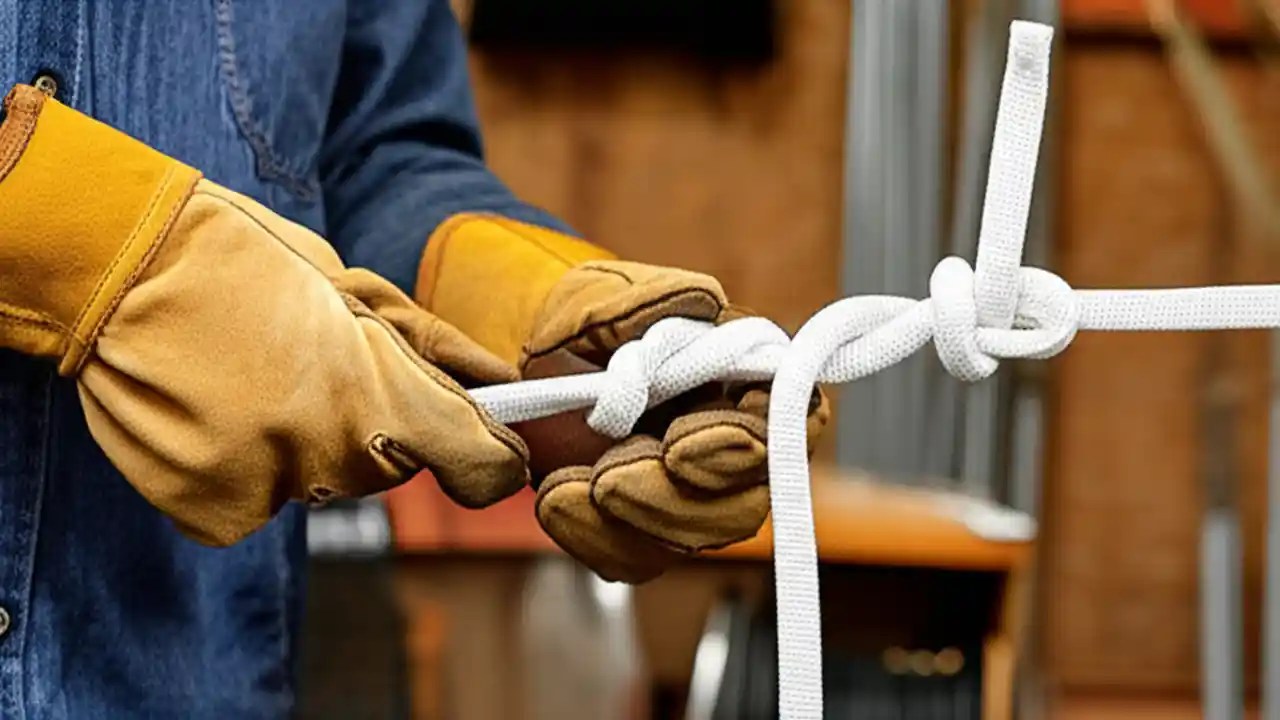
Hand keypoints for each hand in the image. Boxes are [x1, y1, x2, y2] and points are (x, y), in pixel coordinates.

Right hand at [0, 86, 528, 544]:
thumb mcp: (361, 289)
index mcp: (384, 395)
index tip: (483, 438)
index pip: (484, 470)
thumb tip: (503, 387)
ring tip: (257, 378)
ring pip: (327, 483)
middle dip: (376, 424)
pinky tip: (218, 412)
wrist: (121, 265)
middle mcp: (335, 458)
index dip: (491, 455)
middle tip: (316, 366)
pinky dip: (248, 467)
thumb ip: (437, 352)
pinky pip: (262, 501)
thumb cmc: (252, 261)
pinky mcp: (214, 512)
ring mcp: (270, 491)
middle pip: (395, 467)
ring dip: (308, 442)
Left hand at [418, 217, 828, 581]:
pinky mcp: (629, 514)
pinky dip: (593, 536)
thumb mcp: (607, 288)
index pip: (788, 419)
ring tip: (562, 487)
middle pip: (742, 501)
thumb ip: (657, 302)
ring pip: (688, 535)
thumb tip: (706, 311)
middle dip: (675, 499)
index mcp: (739, 370)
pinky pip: (631, 552)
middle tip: (607, 477)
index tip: (678, 445)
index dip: (750, 445)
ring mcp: (676, 481)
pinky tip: (554, 501)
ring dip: (629, 522)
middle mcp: (721, 433)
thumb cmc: (563, 301)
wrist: (500, 330)